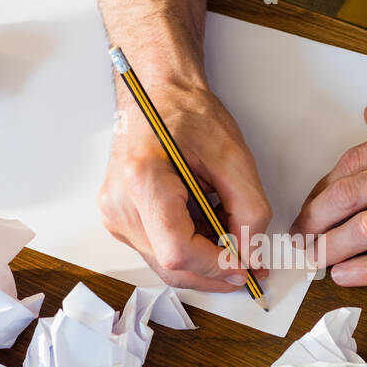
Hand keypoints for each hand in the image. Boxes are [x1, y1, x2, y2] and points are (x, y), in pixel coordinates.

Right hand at [99, 82, 272, 291]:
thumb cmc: (188, 115)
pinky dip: (188, 249)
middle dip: (214, 271)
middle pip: (170, 265)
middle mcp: (119, 202)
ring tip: (228, 238)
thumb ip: (249, 212)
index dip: (216, 265)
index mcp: (142, 179)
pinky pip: (157, 250)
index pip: (177, 249)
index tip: (244, 265)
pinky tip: (206, 230)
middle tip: (249, 266)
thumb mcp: (234, 158)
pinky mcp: (119, 219)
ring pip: (164, 264)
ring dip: (203, 261)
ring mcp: (115, 214)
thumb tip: (251, 256)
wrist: (158, 95)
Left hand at [290, 104, 366, 285]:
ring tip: (313, 258)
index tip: (316, 201)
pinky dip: (364, 271)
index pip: (356, 159)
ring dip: (330, 247)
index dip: (327, 184)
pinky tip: (344, 275)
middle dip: (315, 218)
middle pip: (349, 194)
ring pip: (365, 230)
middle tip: (299, 234)